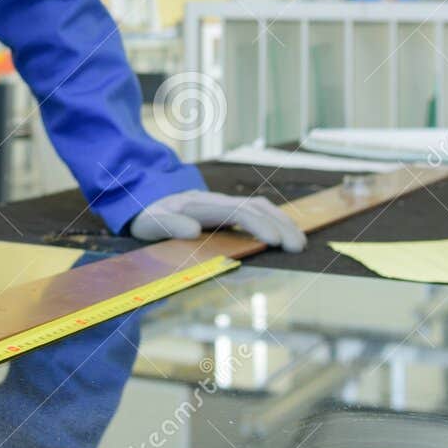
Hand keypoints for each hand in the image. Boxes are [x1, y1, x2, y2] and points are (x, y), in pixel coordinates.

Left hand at [128, 190, 305, 250]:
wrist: (147, 200)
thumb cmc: (149, 216)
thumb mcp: (150, 223)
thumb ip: (170, 226)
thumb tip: (193, 231)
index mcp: (200, 204)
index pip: (236, 211)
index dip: (257, 225)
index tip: (274, 242)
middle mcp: (216, 201)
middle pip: (256, 208)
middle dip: (280, 226)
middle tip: (298, 247)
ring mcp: (224, 204)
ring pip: (261, 207)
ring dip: (282, 222)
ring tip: (300, 243)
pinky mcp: (229, 210)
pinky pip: (258, 212)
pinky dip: (276, 221)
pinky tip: (289, 234)